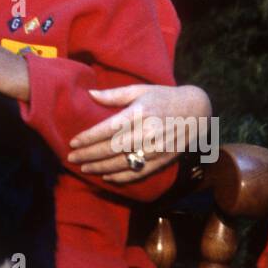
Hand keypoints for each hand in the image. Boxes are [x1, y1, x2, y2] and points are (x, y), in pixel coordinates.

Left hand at [68, 83, 211, 183]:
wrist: (196, 111)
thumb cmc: (163, 97)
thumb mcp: (140, 90)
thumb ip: (114, 94)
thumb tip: (90, 93)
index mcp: (140, 113)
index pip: (108, 129)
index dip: (88, 137)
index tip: (73, 142)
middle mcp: (147, 133)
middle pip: (112, 148)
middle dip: (89, 155)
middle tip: (71, 158)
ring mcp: (156, 149)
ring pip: (122, 163)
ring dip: (100, 167)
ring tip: (83, 168)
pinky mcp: (162, 160)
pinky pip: (138, 173)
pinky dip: (121, 177)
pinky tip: (106, 176)